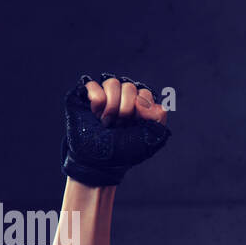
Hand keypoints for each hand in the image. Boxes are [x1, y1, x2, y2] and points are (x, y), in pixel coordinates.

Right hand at [61, 71, 170, 186]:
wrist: (98, 162)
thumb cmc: (124, 151)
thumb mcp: (149, 140)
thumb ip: (158, 119)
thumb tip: (152, 103)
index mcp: (139, 106)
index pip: (145, 93)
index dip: (141, 108)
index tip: (135, 124)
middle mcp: (123, 98)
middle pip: (129, 87)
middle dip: (126, 110)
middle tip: (119, 126)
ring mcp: (105, 96)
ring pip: (113, 83)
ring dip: (112, 105)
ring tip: (107, 122)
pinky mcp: (87, 96)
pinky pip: (93, 86)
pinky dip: (97, 100)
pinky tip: (96, 113)